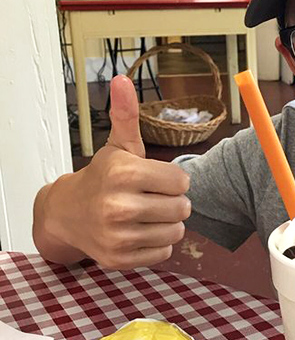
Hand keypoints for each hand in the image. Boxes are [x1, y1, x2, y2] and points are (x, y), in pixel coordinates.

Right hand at [42, 75, 190, 267]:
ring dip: (168, 224)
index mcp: (123, 174)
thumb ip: (126, 114)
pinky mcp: (120, 259)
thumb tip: (122, 79)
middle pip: (182, 208)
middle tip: (152, 199)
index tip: (155, 179)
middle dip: (173, 202)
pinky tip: (139, 233)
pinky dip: (157, 245)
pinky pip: (164, 254)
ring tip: (148, 215)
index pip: (182, 181)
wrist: (67, 214)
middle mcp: (118, 206)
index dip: (173, 180)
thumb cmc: (102, 177)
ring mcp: (118, 236)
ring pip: (176, 232)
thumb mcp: (118, 146)